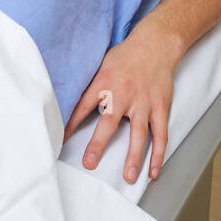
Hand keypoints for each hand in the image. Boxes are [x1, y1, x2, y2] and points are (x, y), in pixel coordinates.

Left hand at [62, 18, 180, 182]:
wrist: (155, 44)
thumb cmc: (125, 56)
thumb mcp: (100, 65)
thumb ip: (88, 85)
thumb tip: (67, 99)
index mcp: (104, 83)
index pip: (83, 106)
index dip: (70, 124)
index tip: (60, 140)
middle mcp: (123, 94)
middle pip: (109, 122)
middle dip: (98, 144)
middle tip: (89, 163)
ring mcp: (143, 103)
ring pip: (139, 133)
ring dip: (133, 156)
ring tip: (128, 176)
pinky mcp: (160, 107)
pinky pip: (160, 134)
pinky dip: (158, 154)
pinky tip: (154, 170)